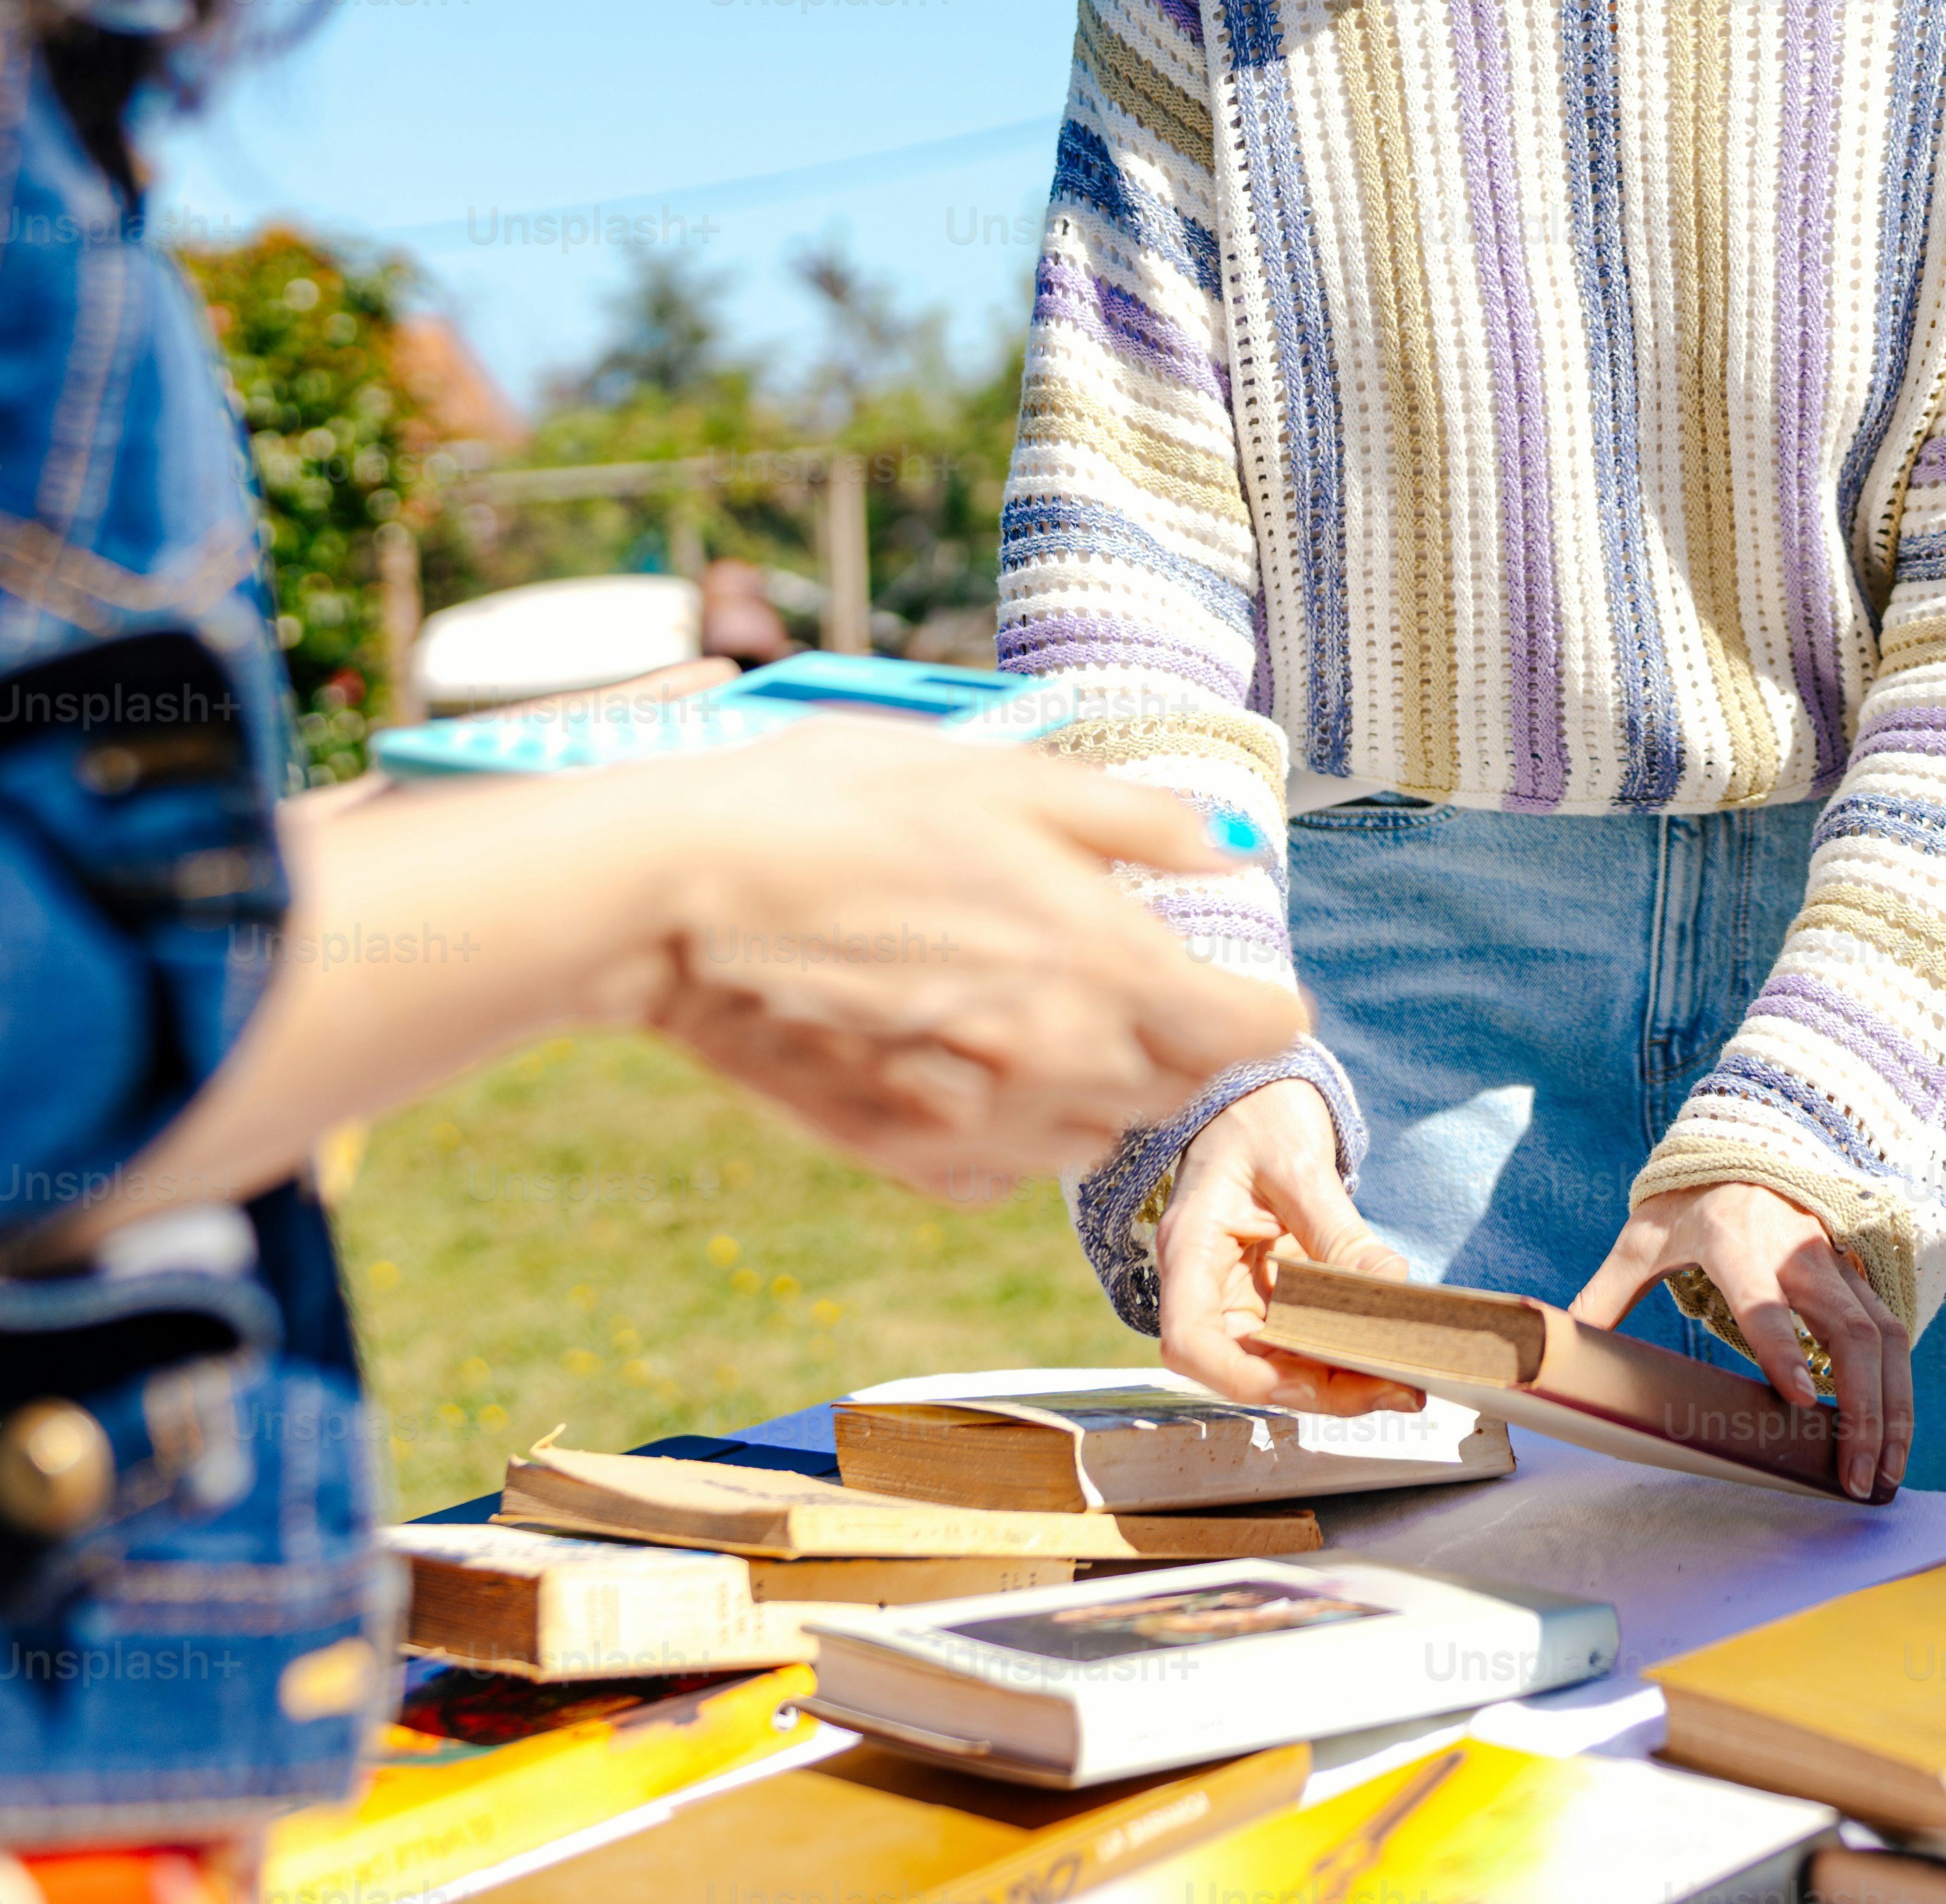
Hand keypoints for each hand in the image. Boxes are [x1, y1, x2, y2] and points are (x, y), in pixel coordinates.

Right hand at [616, 723, 1307, 1197]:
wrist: (685, 895)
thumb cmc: (843, 810)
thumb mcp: (1010, 778)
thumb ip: (1138, 823)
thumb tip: (1233, 853)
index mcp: (1109, 965)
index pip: (1254, 1030)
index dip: (1260, 1002)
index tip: (1246, 983)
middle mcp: (1063, 1064)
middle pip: (1179, 1085)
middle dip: (1178, 1038)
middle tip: (1130, 975)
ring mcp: (983, 1123)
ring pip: (1096, 1132)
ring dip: (1098, 1083)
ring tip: (1040, 1010)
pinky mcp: (906, 1158)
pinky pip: (1005, 1167)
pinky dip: (1013, 1127)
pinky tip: (970, 1061)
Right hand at [1159, 1080, 1424, 1415]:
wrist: (1258, 1093)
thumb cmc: (1264, 1115)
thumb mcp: (1303, 1166)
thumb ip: (1341, 1232)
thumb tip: (1390, 1285)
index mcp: (1191, 1246)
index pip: (1190, 1338)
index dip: (1239, 1374)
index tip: (1303, 1383)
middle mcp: (1205, 1282)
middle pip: (1242, 1364)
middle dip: (1313, 1388)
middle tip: (1390, 1391)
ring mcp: (1236, 1292)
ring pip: (1275, 1362)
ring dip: (1333, 1381)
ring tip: (1401, 1384)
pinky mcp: (1268, 1293)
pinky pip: (1298, 1339)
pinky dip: (1338, 1355)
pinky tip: (1384, 1359)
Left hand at [1573, 1181, 1908, 1503]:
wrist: (1746, 1143)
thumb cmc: (1689, 1200)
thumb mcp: (1640, 1240)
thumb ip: (1604, 1295)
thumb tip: (1552, 1346)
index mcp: (1734, 1240)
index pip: (1764, 1301)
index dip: (1783, 1348)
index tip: (1801, 1400)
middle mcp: (1797, 1253)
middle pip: (1847, 1332)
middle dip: (1862, 1408)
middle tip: (1853, 1479)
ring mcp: (1836, 1265)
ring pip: (1884, 1338)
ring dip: (1892, 1409)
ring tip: (1883, 1476)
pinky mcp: (1857, 1278)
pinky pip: (1892, 1336)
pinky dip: (1899, 1390)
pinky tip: (1893, 1440)